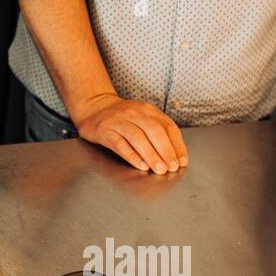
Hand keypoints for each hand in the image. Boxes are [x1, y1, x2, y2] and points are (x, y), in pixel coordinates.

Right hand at [70, 93, 187, 173]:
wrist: (93, 107)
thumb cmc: (122, 117)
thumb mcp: (142, 117)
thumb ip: (157, 131)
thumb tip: (174, 156)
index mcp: (148, 110)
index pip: (168, 126)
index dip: (177, 145)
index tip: (181, 161)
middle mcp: (134, 113)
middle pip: (154, 131)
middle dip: (166, 151)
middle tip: (171, 167)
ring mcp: (118, 121)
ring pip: (138, 138)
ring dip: (151, 155)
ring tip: (159, 169)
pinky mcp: (104, 131)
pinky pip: (119, 144)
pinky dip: (131, 156)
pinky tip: (140, 165)